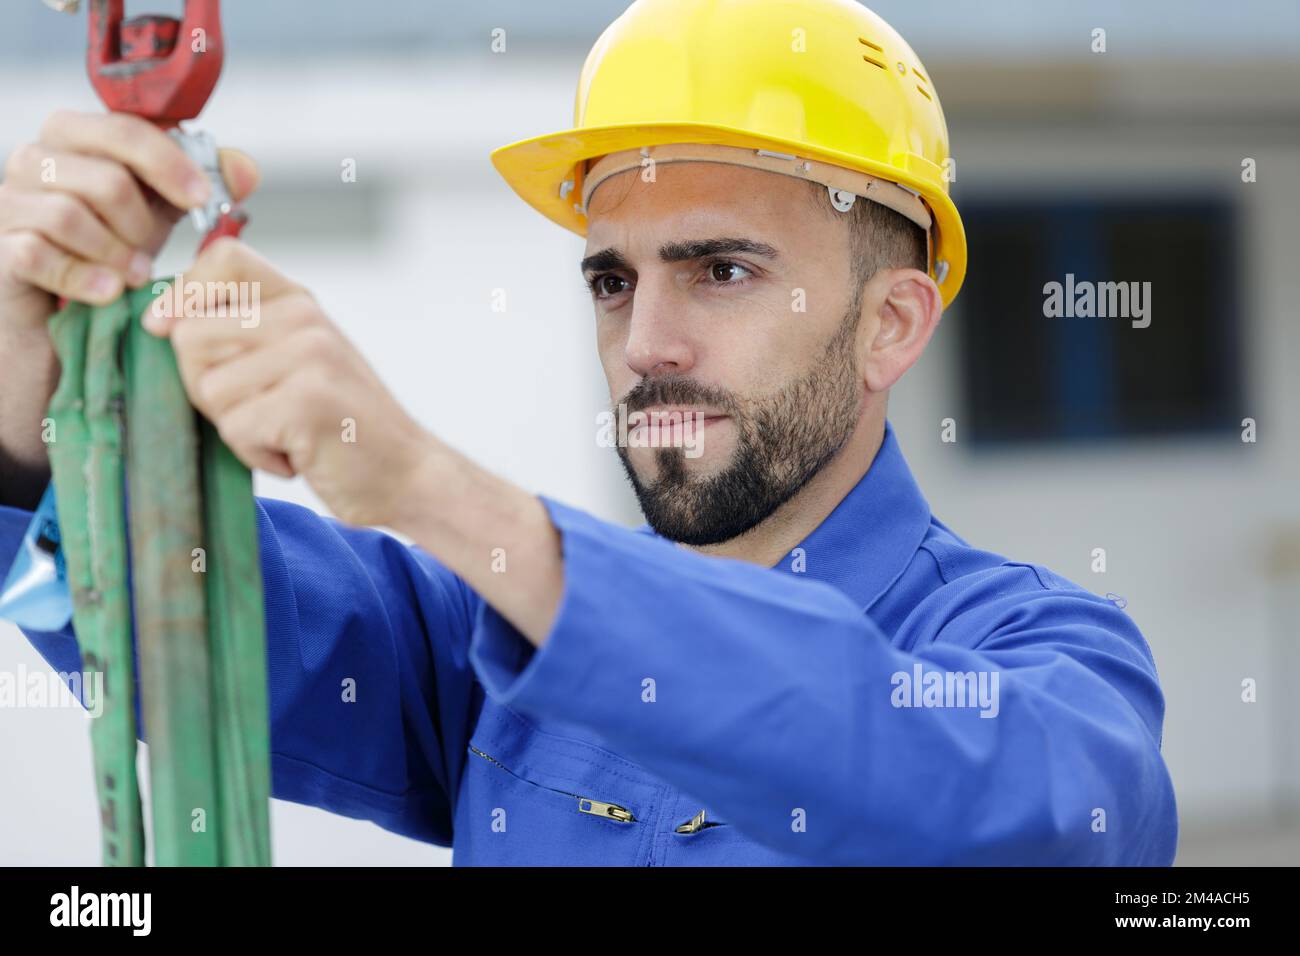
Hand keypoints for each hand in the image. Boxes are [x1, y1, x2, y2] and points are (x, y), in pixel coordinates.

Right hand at [0, 110, 257, 324]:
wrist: (63, 305)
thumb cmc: (112, 246)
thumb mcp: (161, 210)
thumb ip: (199, 184)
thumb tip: (246, 170)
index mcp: (75, 134)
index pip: (125, 130)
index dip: (171, 164)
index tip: (201, 197)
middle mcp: (34, 158)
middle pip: (106, 180)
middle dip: (144, 224)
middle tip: (153, 252)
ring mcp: (10, 202)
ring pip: (71, 217)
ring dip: (118, 254)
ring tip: (136, 276)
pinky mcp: (1, 248)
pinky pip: (39, 254)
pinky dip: (83, 277)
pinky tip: (109, 292)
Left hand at [144, 238, 433, 527]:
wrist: (406, 473)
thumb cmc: (341, 424)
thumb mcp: (298, 360)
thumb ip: (243, 332)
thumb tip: (158, 320)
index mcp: (300, 302)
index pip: (222, 258)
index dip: (183, 293)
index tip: (170, 329)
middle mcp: (305, 319)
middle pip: (190, 336)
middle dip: (205, 386)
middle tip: (257, 410)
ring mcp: (309, 358)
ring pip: (207, 388)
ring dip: (235, 426)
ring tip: (283, 431)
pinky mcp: (307, 403)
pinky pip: (234, 429)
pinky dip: (256, 454)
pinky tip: (296, 454)